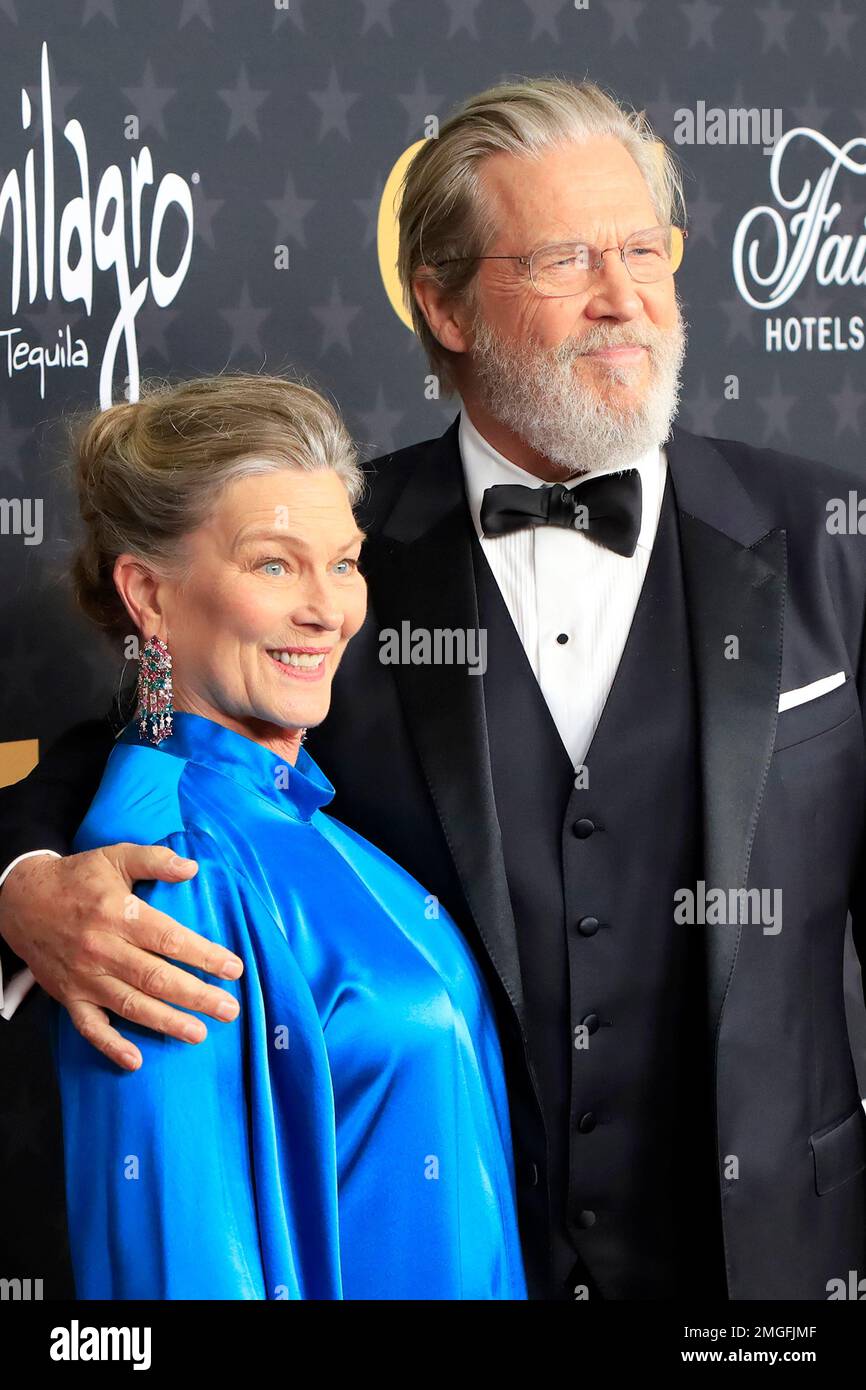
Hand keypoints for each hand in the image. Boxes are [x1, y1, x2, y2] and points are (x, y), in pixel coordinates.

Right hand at [0, 845, 244, 1071]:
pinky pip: (89, 1027)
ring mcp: (84, 977)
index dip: (203, 955)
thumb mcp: (115, 856)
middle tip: (229, 1009)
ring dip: (166, 1022)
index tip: (233, 968)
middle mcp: (102, 949)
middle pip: (156, 978)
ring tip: (199, 1033)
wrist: (21, 901)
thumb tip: (193, 867)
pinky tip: (135, 1060)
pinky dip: (110, 1045)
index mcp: (117, 914)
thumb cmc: (77, 878)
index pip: (168, 939)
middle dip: (196, 996)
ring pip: (130, 1005)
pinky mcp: (68, 996)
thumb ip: (155, 860)